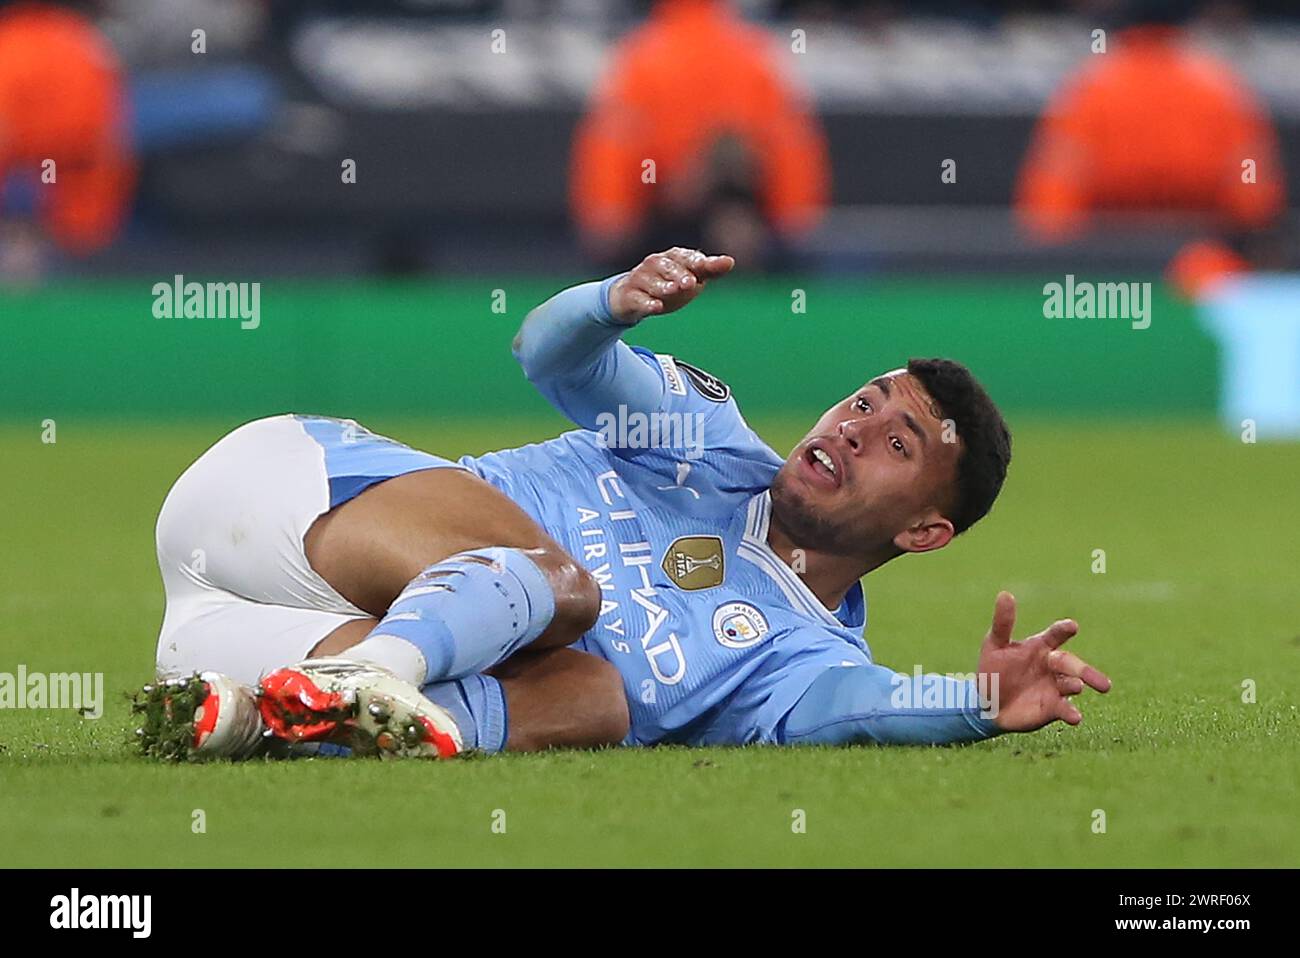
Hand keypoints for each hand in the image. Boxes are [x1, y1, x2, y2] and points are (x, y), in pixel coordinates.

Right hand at [607, 247, 734, 324]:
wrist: (630, 296)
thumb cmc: (667, 284)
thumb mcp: (692, 277)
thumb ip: (710, 270)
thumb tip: (730, 261)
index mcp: (674, 258)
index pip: (688, 257)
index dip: (698, 262)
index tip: (708, 266)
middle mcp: (656, 264)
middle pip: (668, 267)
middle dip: (679, 274)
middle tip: (690, 283)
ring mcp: (641, 279)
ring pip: (652, 282)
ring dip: (663, 287)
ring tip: (673, 290)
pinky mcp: (629, 295)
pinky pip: (638, 299)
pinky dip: (647, 303)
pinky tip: (656, 307)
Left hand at [976, 591, 1110, 732]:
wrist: (987, 703)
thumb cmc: (994, 669)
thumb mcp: (994, 644)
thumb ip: (1003, 623)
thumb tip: (1005, 594)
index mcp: (1041, 647)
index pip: (1055, 635)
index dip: (1063, 630)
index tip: (1072, 626)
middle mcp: (1053, 666)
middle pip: (1072, 663)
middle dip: (1084, 667)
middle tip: (1095, 670)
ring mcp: (1056, 687)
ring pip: (1073, 684)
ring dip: (1076, 685)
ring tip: (1078, 686)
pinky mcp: (1054, 707)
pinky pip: (1066, 709)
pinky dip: (1072, 713)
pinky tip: (1075, 718)